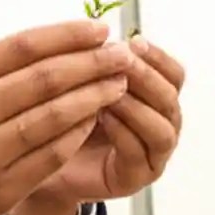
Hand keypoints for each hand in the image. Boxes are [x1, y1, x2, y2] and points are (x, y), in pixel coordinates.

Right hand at [0, 21, 136, 214]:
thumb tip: (61, 42)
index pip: (24, 46)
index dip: (68, 35)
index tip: (100, 29)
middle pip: (46, 79)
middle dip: (93, 63)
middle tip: (122, 55)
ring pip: (56, 117)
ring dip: (94, 97)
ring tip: (118, 85)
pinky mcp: (2, 188)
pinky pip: (53, 155)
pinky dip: (78, 134)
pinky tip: (95, 119)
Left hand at [30, 35, 184, 207]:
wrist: (41, 161)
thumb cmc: (67, 116)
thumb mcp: (84, 82)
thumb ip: (99, 62)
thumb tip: (106, 36)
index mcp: (156, 99)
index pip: (174, 75)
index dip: (158, 57)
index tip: (134, 41)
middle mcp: (162, 126)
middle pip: (171, 99)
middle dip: (147, 78)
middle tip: (121, 63)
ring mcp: (152, 156)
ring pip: (161, 129)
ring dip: (136, 106)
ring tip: (110, 90)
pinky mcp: (136, 179)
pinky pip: (138, 153)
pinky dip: (122, 132)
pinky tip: (101, 116)